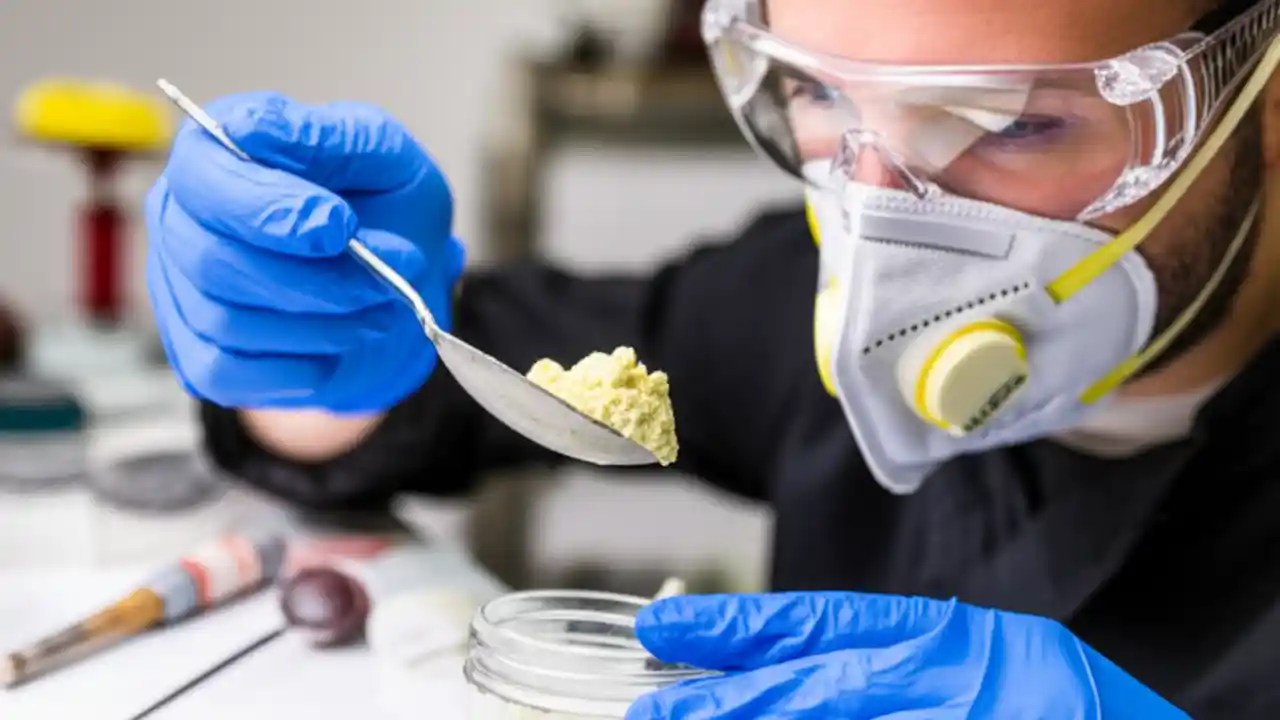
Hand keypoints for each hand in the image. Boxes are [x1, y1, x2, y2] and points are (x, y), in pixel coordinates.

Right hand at [145, 92, 463, 413]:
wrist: (400, 282)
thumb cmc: (385, 207)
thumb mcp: (382, 156)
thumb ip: (327, 138)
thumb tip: (254, 129)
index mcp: (215, 152)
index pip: (205, 177)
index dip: (268, 208)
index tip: (339, 226)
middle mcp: (181, 218)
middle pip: (210, 259)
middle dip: (309, 278)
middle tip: (382, 281)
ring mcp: (181, 289)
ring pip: (226, 320)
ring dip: (318, 323)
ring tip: (378, 308)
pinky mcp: (199, 354)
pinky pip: (228, 373)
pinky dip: (296, 367)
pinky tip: (339, 346)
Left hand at [628, 592, 1189, 718]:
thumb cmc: (1049, 697)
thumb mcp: (959, 657)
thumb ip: (873, 661)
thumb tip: (770, 668)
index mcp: (942, 638)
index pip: (819, 625)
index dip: (738, 626)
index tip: (667, 627)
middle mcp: (945, 679)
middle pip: (815, 687)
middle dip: (730, 700)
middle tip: (652, 707)